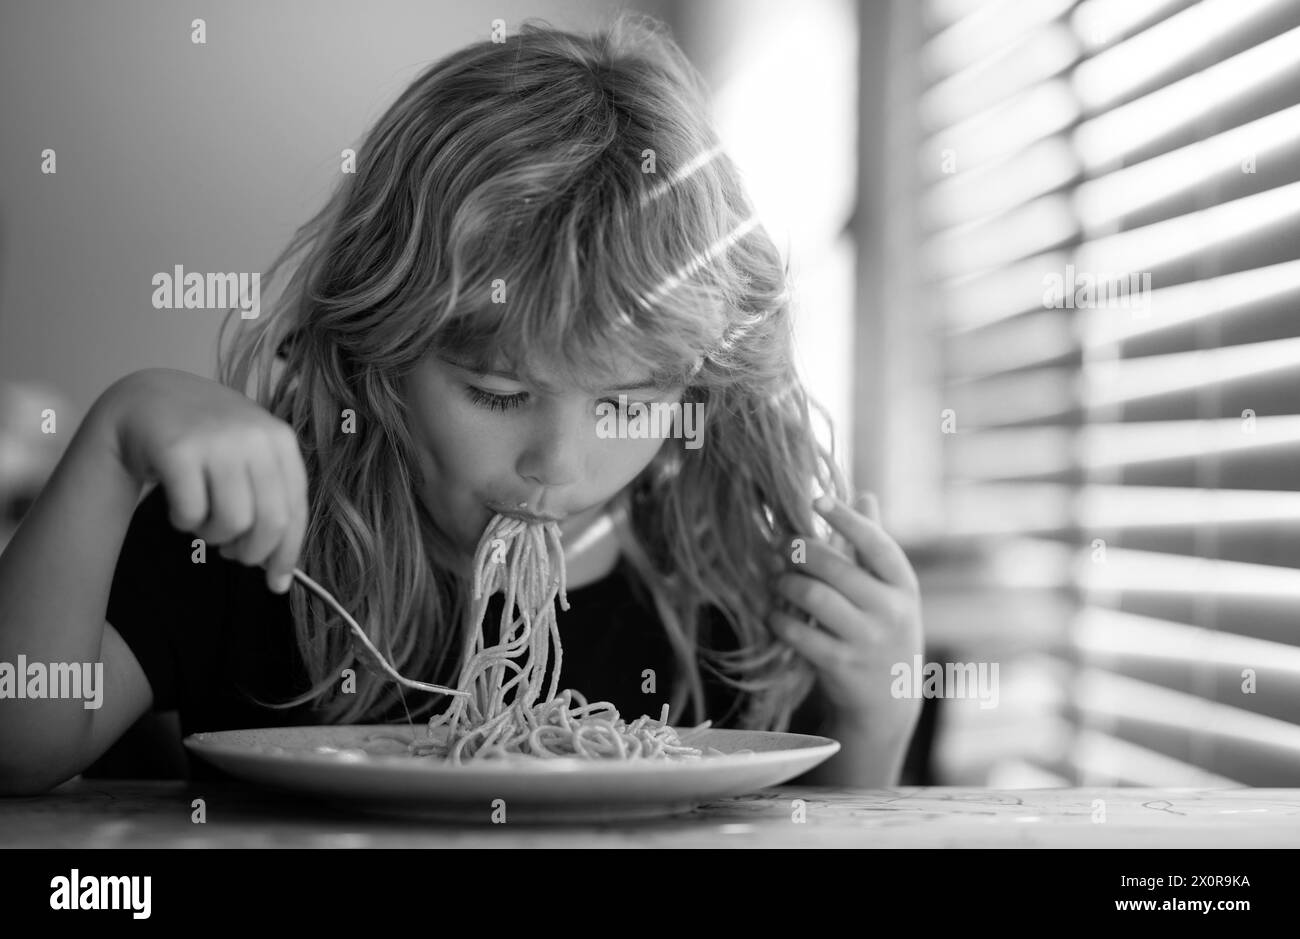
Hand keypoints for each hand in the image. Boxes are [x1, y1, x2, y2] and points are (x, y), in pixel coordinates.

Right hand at [96, 368, 307, 593]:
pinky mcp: (178, 449)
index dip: (288, 553)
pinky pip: (191, 513)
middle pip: (270, 522)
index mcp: (280, 440)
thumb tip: (280, 574)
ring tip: (202, 519)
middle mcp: (254, 436)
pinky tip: (179, 506)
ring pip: (232, 522)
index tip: (277, 583)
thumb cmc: (204, 440)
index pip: (296, 510)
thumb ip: (269, 498)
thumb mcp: (248, 454)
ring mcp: (217, 440)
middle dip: (252, 553)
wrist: (146, 399)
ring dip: (214, 536)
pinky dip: (184, 522)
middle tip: (232, 553)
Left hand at [770, 492, 923, 739]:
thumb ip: (874, 546)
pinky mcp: (841, 666)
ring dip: (787, 583)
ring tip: (777, 579)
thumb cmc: (884, 631)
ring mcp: (868, 641)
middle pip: (837, 568)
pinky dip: (780, 619)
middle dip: (801, 552)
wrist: (889, 702)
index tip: (817, 499)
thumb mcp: (891, 592)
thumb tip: (865, 495)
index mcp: (904, 586)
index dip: (847, 519)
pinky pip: (800, 633)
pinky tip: (773, 613)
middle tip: (780, 546)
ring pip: (816, 597)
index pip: (877, 544)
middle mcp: (892, 612)